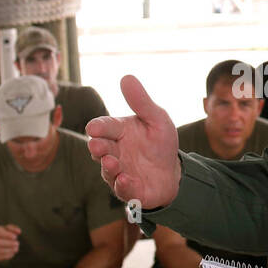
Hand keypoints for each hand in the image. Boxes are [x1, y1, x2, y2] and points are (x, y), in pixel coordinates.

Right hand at [0, 224, 20, 261]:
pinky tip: (12, 253)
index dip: (7, 235)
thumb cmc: (4, 233)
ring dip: (9, 250)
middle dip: (9, 244)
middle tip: (17, 243)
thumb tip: (19, 231)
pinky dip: (7, 255)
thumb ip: (13, 228)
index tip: (15, 237)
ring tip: (16, 248)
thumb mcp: (8, 228)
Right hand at [85, 75, 180, 207]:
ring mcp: (119, 172)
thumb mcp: (157, 119)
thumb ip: (141, 102)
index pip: (103, 127)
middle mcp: (114, 151)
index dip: (98, 128)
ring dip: (108, 167)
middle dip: (98, 147)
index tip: (94, 128)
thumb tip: (126, 77)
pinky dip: (122, 185)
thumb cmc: (161, 143)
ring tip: (112, 162)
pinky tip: (126, 180)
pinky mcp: (129, 190)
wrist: (174, 172)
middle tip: (98, 146)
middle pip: (99, 148)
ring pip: (107, 170)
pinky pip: (122, 190)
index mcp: (118, 131)